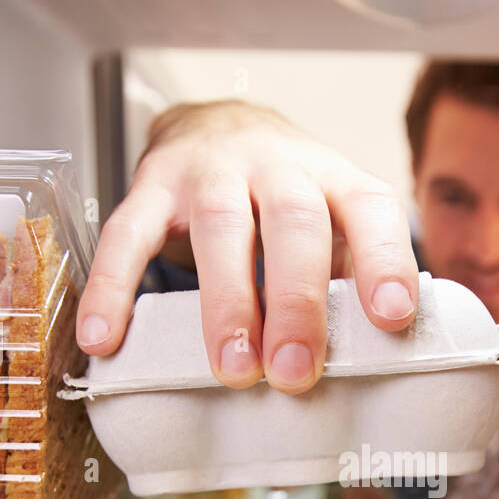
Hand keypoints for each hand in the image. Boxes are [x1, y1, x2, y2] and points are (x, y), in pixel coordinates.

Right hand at [76, 100, 418, 392]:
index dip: (385, 261)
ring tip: (233, 370)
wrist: (217, 126)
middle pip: (295, 223)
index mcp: (332, 179)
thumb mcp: (331, 226)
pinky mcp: (151, 185)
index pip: (370, 210)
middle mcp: (276, 165)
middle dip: (297, 303)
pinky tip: (106, 336)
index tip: (392, 317)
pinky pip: (127, 234)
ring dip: (228, 305)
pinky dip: (114, 287)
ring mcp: (210, 171)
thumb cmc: (285, 198)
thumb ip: (347, 282)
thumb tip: (368, 364)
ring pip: (221, 228)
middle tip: (296, 372)